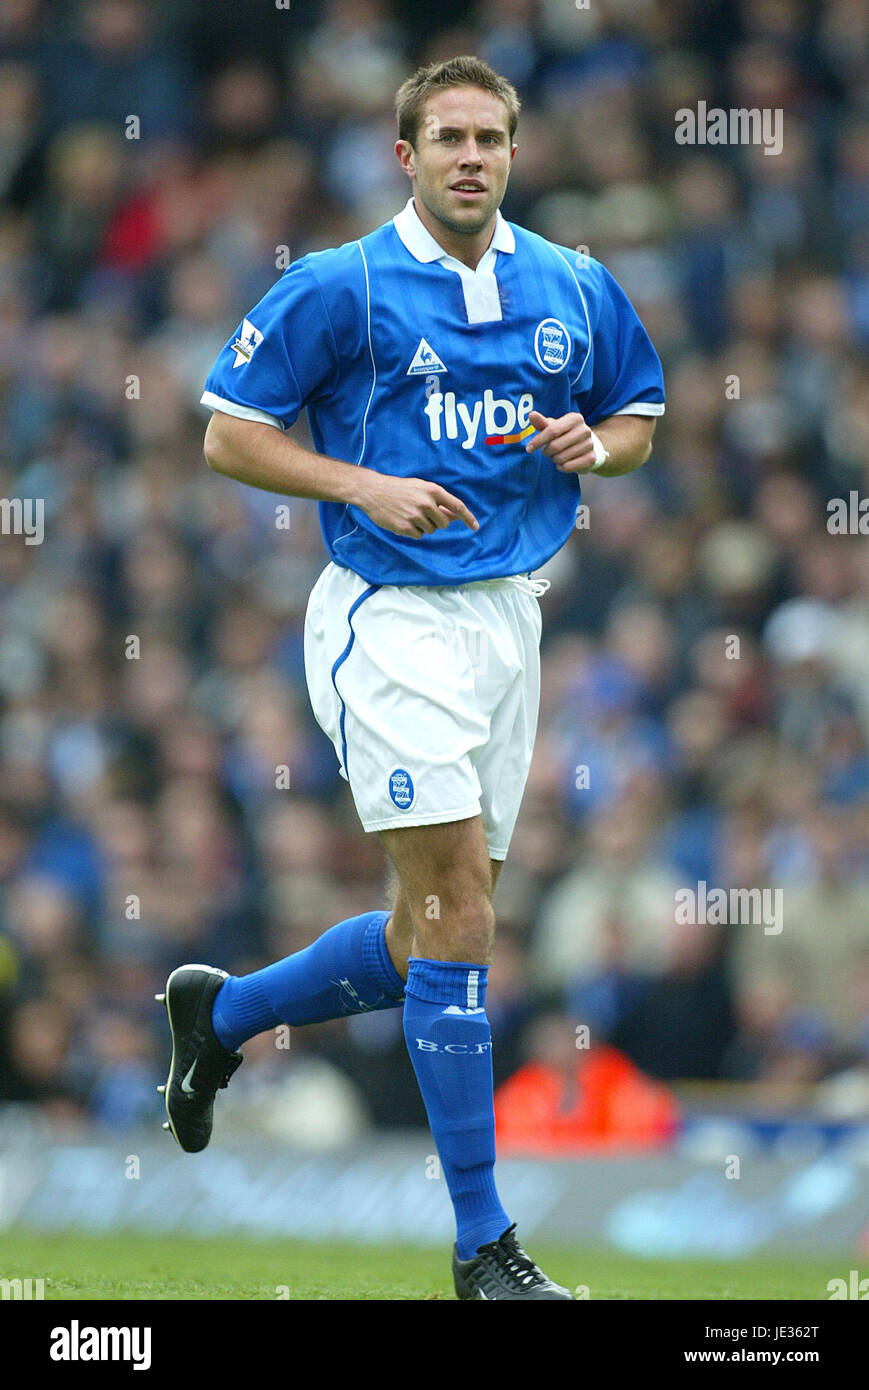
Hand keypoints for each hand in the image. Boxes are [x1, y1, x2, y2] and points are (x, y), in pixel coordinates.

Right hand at [354, 472, 478, 538]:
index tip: (476, 527)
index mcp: (432, 490)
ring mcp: (415, 516)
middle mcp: (426, 503)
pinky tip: (402, 520)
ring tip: (409, 514)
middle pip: (444, 524)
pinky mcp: (405, 527)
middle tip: (422, 513)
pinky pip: (419, 536)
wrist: (373, 491)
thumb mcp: (421, 488)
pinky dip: (413, 531)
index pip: (457, 506)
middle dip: (436, 522)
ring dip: (423, 526)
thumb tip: (455, 516)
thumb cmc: (400, 489)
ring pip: (431, 531)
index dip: (468, 518)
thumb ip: (439, 501)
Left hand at [525, 410, 598, 471]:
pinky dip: (561, 467)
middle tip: (547, 451)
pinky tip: (563, 462)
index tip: (529, 448)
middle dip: (546, 451)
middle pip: (555, 446)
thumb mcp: (553, 426)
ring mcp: (589, 445)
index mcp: (575, 418)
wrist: (584, 446)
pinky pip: (567, 467)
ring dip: (554, 459)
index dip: (538, 440)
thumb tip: (532, 415)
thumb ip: (542, 422)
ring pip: (560, 458)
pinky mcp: (591, 459)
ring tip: (557, 455)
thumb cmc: (564, 434)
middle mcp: (585, 430)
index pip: (552, 430)